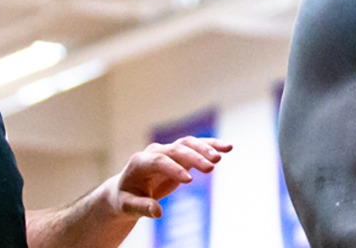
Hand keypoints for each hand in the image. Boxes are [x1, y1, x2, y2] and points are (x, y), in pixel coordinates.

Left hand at [104, 136, 231, 219]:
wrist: (128, 189)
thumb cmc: (127, 198)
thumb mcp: (129, 206)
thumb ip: (142, 207)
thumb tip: (158, 212)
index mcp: (140, 162)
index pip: (159, 160)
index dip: (174, 169)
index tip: (189, 180)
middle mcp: (155, 151)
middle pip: (177, 149)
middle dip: (194, 157)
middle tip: (211, 168)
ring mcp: (168, 151)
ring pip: (189, 144)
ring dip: (206, 148)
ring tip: (222, 155)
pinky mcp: (180, 155)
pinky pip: (197, 147)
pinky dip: (212, 146)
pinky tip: (227, 148)